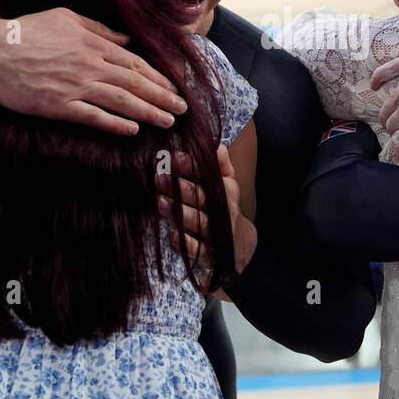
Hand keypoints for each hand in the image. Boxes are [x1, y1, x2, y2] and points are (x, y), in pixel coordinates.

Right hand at [0, 8, 187, 134]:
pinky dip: (115, 124)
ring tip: (167, 121)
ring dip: (148, 112)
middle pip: (134, 83)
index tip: (174, 88)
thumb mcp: (66, 18)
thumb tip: (125, 39)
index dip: (157, 77)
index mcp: (93, 43)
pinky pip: (93, 116)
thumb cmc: (26, 31)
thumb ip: (98, 29)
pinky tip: (132, 130)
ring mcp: (75, 86)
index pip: (134, 63)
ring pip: (121, 101)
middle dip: (162, 97)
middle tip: (182, 109)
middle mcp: (89, 65)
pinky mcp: (59, 105)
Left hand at [157, 146, 256, 276]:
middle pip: (201, 199)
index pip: (208, 178)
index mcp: (224, 193)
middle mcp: (220, 212)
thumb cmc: (224, 210)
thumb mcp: (227, 187)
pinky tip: (172, 236)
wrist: (240, 249)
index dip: (192, 167)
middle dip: (181, 188)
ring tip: (160, 202)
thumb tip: (215, 143)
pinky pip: (197, 251)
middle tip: (159, 177)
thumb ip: (220, 166)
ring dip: (180, 213)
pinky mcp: (208, 256)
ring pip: (198, 223)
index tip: (175, 157)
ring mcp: (214, 235)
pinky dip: (187, 244)